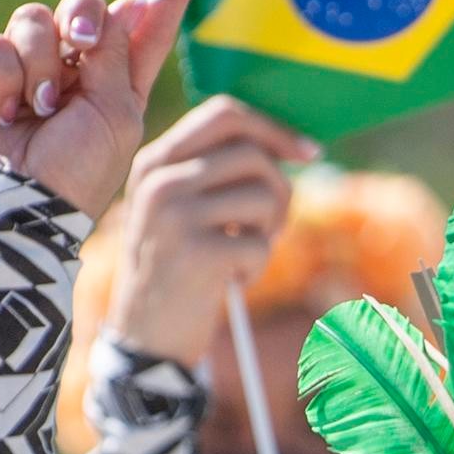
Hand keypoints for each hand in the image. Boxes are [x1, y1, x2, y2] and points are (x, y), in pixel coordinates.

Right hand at [0, 0, 195, 216]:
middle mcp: (70, 71)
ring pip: (35, 18)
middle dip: (85, 16)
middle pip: (83, 8)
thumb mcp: (116, 113)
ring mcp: (23, 71)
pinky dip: (6, 77)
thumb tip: (131, 4)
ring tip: (40, 108)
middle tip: (84, 44)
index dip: (160, 1)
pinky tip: (7, 111)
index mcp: (113, 83)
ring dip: (42, 61)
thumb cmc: (77, 170)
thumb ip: (121, 55)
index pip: (139, 31)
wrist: (18, 204)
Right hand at [105, 100, 320, 361]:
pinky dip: (257, 266)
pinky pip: (259, 243)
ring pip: (262, 195)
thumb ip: (215, 171)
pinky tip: (230, 282)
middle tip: (271, 226)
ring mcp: (174, 215)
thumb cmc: (177, 270)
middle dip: (280, 189)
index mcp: (153, 161)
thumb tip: (289, 144)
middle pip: (252, 153)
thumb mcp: (179, 209)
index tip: (308, 151)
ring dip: (268, 231)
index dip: (273, 129)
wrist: (145, 339)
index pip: (223, 114)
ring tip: (242, 256)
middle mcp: (159, 181)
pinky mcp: (196, 253)